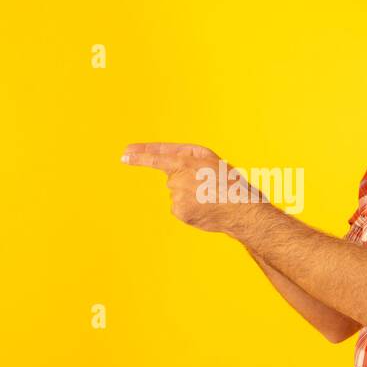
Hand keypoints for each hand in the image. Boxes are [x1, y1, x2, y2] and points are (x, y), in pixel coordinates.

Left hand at [121, 142, 261, 233]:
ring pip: (176, 193)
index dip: (139, 155)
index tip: (125, 154)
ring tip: (208, 197)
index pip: (157, 157)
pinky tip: (203, 207)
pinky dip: (189, 207)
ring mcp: (178, 197)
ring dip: (189, 194)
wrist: (241, 209)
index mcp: (187, 161)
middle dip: (185, 179)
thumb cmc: (228, 182)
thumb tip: (169, 174)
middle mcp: (179, 178)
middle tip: (207, 184)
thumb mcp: (210, 160)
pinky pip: (178, 207)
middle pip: (172, 177)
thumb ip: (186, 159)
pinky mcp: (179, 212)